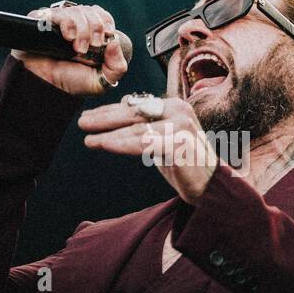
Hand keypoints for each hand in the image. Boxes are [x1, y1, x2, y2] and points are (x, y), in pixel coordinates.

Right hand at [12, 3, 129, 95]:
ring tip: (77, 48)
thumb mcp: (101, 80)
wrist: (46, 86)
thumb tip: (115, 42)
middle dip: (96, 27)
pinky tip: (68, 36)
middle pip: (90, 10)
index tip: (107, 35)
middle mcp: (74, 25)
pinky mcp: (41, 22)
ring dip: (82, 29)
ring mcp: (58, 22)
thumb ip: (116, 66)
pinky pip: (56, 13)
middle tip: (92, 46)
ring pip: (76, 11)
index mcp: (89, 33)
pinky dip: (67, 23)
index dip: (106, 21)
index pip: (101, 15)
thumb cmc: (70, 82)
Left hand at [78, 96, 218, 203]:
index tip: (90, 116)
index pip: (137, 106)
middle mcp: (179, 112)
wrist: (211, 186)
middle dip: (105, 119)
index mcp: (175, 106)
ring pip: (136, 130)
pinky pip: (144, 144)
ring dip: (109, 134)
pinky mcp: (179, 145)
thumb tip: (121, 106)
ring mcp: (181, 128)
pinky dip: (121, 144)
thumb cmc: (185, 163)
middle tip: (82, 123)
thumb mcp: (163, 138)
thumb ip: (146, 124)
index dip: (111, 111)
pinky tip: (105, 145)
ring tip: (88, 139)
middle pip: (134, 115)